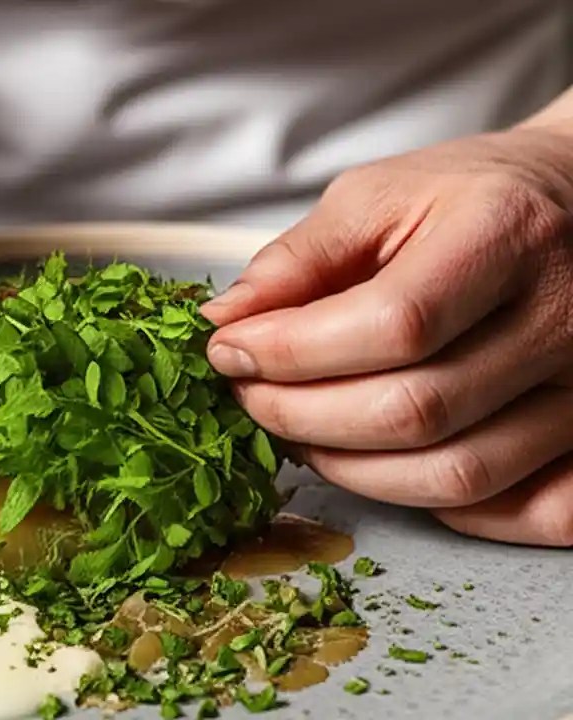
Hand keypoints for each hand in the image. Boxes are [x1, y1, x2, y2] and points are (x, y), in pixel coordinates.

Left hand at [201, 128, 572, 546]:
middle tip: (249, 396)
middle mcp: (563, 316)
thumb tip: (223, 323)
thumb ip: (296, 261)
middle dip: (302, 416)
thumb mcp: (374, 198)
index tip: (228, 352)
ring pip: (458, 474)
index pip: (393, 325)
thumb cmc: (466, 202)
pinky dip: (437, 506)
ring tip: (298, 430)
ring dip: (351, 469)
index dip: (291, 353)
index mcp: (506, 235)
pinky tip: (381, 464)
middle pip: (417, 411)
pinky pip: (521, 510)